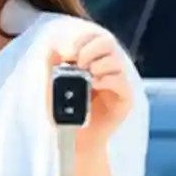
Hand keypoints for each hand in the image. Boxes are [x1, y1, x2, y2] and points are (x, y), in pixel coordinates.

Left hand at [47, 25, 133, 151]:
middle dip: (90, 49)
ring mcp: (117, 82)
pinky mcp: (124, 99)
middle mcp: (106, 67)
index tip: (66, 52)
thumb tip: (53, 46)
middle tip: (77, 62)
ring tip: (85, 76)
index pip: (93, 37)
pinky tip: (95, 84)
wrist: (71, 138)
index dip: (81, 39)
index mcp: (90, 59)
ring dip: (98, 64)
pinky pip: (121, 82)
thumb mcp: (50, 84)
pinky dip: (107, 79)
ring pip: (114, 61)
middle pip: (107, 43)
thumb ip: (50, 64)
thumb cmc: (62, 110)